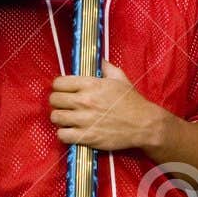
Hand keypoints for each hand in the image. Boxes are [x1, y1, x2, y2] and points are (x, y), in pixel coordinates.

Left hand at [48, 61, 166, 151]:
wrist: (144, 124)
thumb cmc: (132, 102)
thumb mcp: (120, 79)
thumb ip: (106, 67)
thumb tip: (99, 59)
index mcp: (91, 84)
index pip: (58, 83)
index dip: (59, 86)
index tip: (64, 90)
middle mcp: (84, 101)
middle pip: (54, 100)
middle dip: (57, 102)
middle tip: (65, 105)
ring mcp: (84, 120)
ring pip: (55, 117)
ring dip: (59, 118)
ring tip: (67, 118)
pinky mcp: (86, 136)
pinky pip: (62, 135)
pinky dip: (64, 134)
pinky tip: (71, 131)